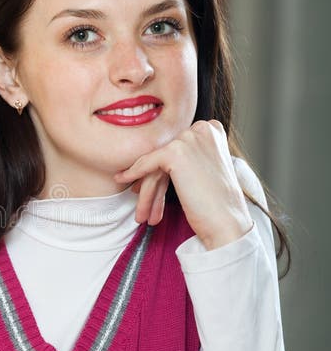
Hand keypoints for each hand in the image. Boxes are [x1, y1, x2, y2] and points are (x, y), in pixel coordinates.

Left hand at [114, 121, 252, 249]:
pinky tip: (123, 180)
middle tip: (138, 193)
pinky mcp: (176, 152)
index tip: (151, 183)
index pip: (178, 146)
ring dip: (145, 188)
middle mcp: (202, 128)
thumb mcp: (206, 168)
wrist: (227, 221)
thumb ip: (190, 156)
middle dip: (152, 178)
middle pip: (166, 155)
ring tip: (139, 210)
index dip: (162, 166)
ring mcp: (189, 138)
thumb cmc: (219, 202)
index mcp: (212, 129)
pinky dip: (133, 173)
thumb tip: (161, 157)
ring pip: (156, 162)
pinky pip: (147, 163)